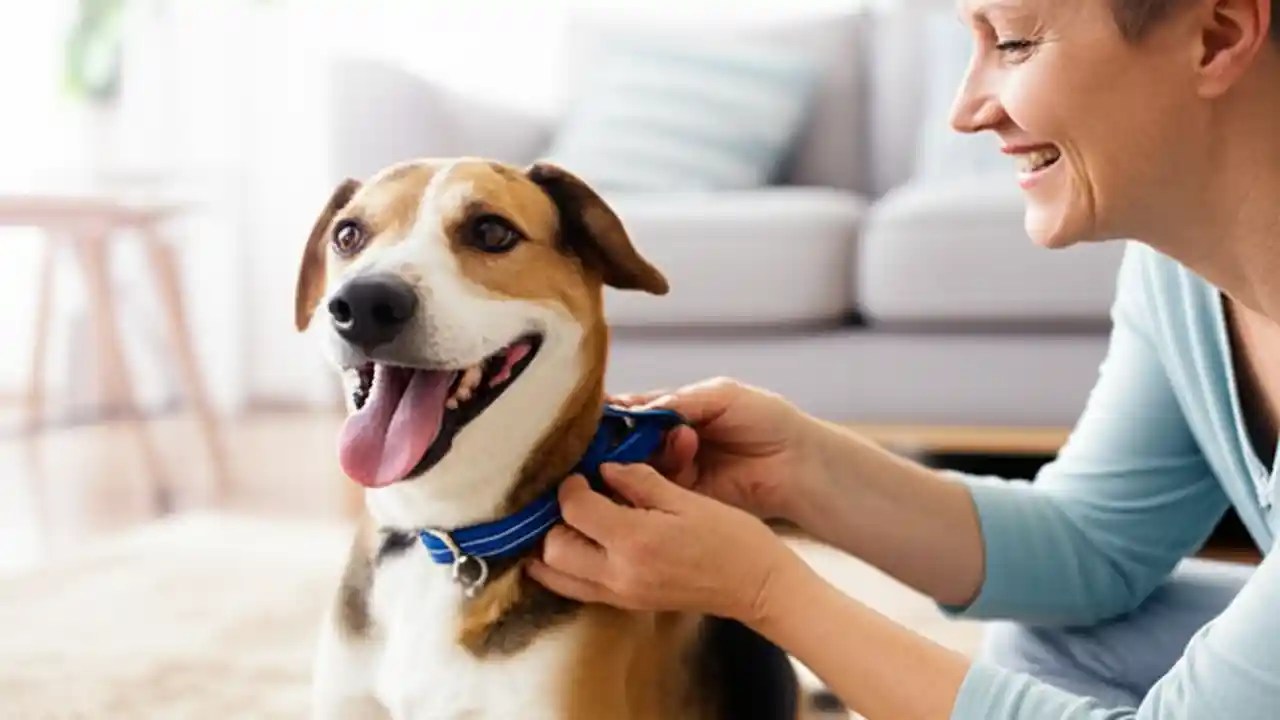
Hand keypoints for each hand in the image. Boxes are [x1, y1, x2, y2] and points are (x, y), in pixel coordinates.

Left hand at [527, 463, 803, 622]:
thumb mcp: (687, 498)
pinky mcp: (627, 604)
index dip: (570, 487)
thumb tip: (604, 468)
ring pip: (556, 578)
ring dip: (549, 549)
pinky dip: (565, 569)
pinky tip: (580, 546)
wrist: (756, 585)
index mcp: (635, 541)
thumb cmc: (730, 538)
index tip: (581, 474)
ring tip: (563, 523)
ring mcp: (621, 595)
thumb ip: (640, 481)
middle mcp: (620, 574)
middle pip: (552, 551)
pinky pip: (577, 589)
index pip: (574, 511)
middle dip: (551, 520)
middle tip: (571, 498)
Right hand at [611, 377, 823, 523]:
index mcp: (676, 411)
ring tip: (686, 441)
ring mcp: (676, 471)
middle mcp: (670, 441)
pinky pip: (659, 490)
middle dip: (627, 436)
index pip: (634, 409)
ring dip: (655, 452)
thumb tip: (635, 408)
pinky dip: (662, 477)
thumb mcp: (722, 396)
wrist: (798, 463)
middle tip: (630, 433)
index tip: (598, 412)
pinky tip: (680, 462)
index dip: (615, 411)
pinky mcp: (686, 498)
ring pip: (641, 465)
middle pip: (629, 440)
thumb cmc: (768, 420)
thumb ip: (679, 401)